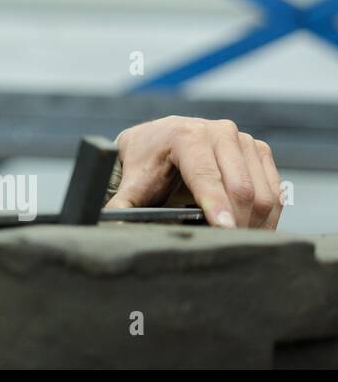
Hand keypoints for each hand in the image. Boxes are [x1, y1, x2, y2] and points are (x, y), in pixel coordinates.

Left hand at [107, 116, 282, 229]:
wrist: (158, 139)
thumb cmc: (145, 163)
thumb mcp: (131, 181)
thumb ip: (121, 205)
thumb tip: (108, 226)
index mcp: (185, 135)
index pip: (206, 176)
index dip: (216, 206)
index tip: (224, 231)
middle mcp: (217, 131)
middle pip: (240, 187)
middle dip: (237, 223)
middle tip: (228, 249)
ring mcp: (241, 139)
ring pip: (263, 192)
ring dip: (256, 224)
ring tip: (239, 245)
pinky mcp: (258, 150)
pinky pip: (274, 190)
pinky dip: (268, 216)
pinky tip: (251, 231)